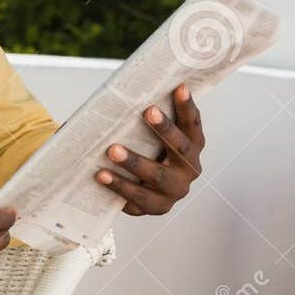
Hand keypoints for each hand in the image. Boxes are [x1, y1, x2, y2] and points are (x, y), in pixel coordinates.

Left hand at [94, 85, 204, 215]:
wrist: (142, 190)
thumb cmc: (146, 152)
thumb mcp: (152, 136)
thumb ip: (149, 119)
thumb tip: (130, 90)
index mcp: (193, 147)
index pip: (193, 124)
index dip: (187, 107)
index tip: (180, 87)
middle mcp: (189, 170)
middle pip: (180, 149)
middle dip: (164, 129)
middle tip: (147, 111)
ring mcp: (174, 192)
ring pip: (157, 176)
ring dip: (134, 162)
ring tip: (112, 150)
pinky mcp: (156, 208)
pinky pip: (138, 199)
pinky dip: (118, 186)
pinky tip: (101, 175)